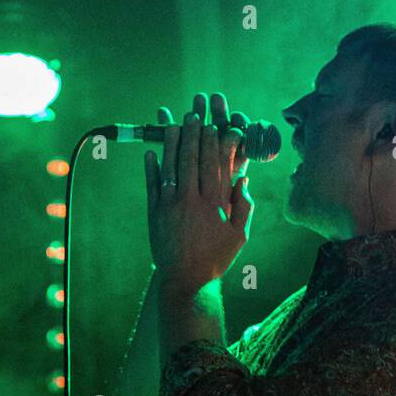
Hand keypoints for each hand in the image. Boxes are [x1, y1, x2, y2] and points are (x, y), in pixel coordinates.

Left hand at [145, 91, 253, 287]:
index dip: (215, 141)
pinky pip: (152, 184)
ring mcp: (171, 205)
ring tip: (174, 124)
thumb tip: (244, 180)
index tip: (216, 126)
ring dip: (173, 143)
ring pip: (172, 166)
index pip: (215, 163)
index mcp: (215, 203)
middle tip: (195, 115)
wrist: (186, 280)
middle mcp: (192, 200)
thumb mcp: (239, 236)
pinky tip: (151, 151)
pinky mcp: (155, 213)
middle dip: (194, 134)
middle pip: (193, 158)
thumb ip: (244, 207)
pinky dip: (151, 167)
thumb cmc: (216, 258)